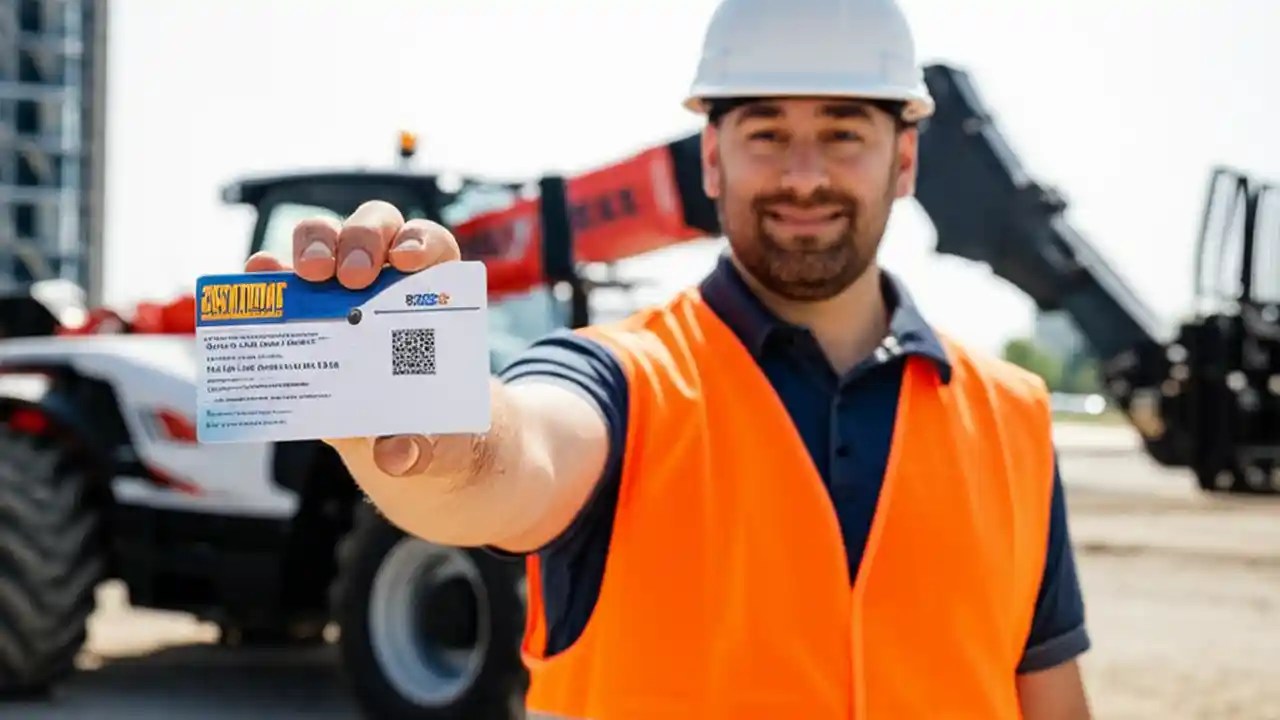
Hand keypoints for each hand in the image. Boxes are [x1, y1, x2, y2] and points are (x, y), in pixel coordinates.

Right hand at [243, 200, 462, 476]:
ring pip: (326, 238)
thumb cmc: (436, 426)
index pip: (432, 246)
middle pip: (376, 228)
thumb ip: (427, 449)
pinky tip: (255, 277)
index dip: (421, 242)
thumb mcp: (442, 443)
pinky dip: (267, 274)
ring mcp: (340, 290)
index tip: (409, 262)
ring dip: (315, 244)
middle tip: (353, 277)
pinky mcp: (302, 314)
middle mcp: (388, 279)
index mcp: (435, 296)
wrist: (409, 440)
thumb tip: (397, 456)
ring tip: (309, 277)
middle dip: (362, 240)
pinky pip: (279, 280)